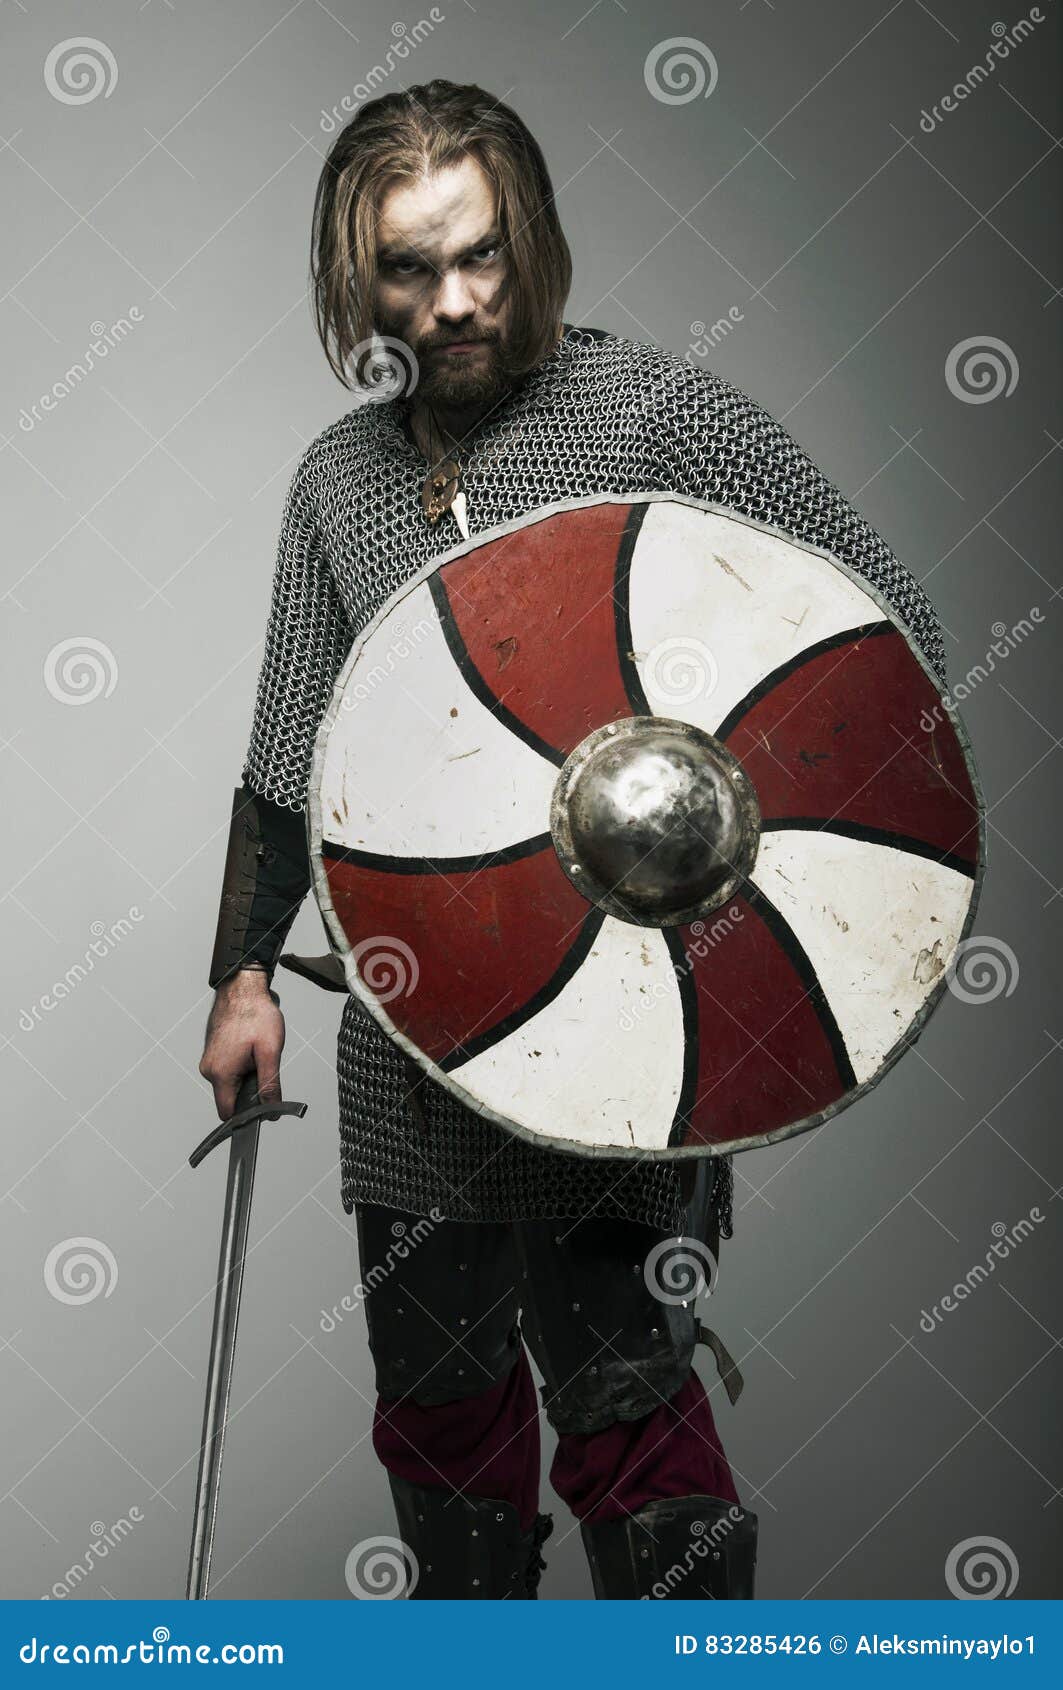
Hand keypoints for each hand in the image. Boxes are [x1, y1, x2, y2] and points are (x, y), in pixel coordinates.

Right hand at [199, 970, 285, 1120]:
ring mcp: (210, 1060)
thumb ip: (270, 1085)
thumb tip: (271, 1109)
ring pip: (231, 1083)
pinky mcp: (214, 1052)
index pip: (228, 1113)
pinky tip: (251, 1047)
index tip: (263, 1106)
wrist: (242, 986)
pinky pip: (229, 1070)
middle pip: (231, 1098)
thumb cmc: (255, 1014)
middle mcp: (209, 1069)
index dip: (247, 1115)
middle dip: (250, 1091)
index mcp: (220, 1073)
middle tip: (265, 1066)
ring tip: (258, 1052)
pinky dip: (242, 1065)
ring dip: (247, 1075)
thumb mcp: (270, 1052)